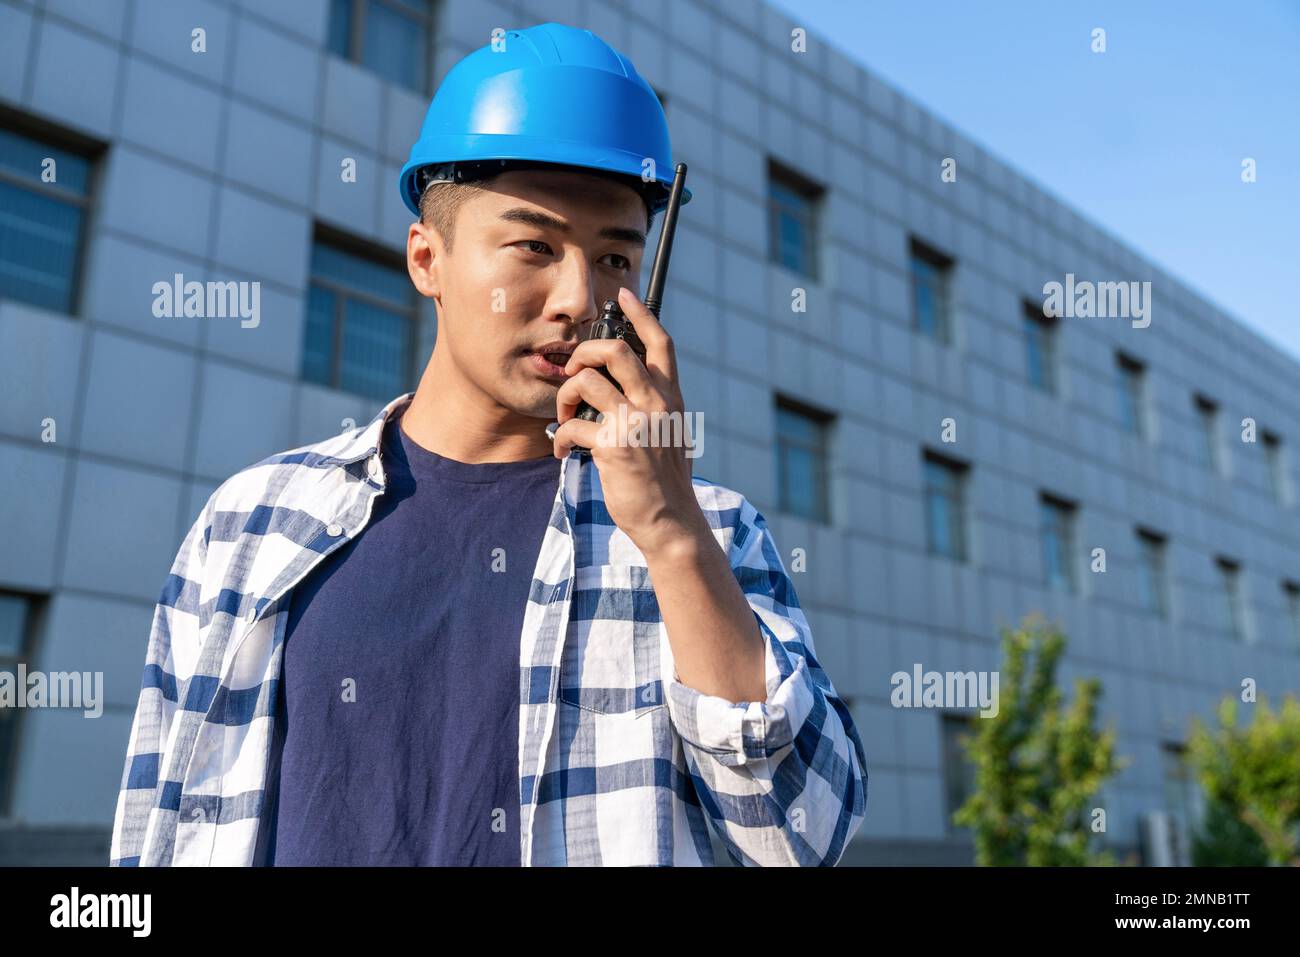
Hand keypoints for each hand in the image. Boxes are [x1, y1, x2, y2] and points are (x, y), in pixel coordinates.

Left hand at [551, 287, 706, 555]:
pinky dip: (560, 438)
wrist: (670, 521)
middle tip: (573, 373)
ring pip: (586, 381)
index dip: (641, 314)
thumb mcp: (668, 435)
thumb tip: (619, 388)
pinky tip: (563, 451)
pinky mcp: (615, 446)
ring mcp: (637, 422)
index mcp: (670, 397)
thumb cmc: (663, 481)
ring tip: (565, 417)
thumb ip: (652, 408)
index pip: (661, 343)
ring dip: (565, 397)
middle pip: (615, 350)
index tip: (624, 295)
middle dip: (583, 353)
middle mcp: (656, 403)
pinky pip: (572, 426)